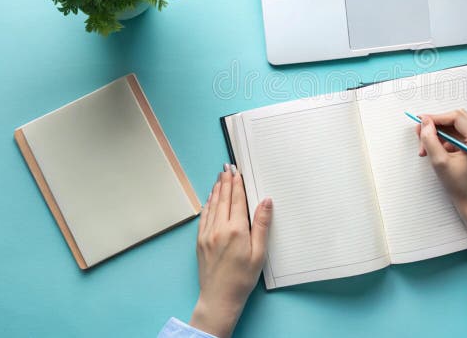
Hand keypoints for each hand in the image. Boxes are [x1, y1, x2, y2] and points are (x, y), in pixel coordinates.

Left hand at [189, 165, 272, 336]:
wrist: (219, 298)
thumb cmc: (242, 278)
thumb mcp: (259, 253)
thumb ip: (262, 225)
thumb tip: (266, 201)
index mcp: (236, 230)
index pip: (237, 200)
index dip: (238, 184)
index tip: (237, 172)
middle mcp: (220, 229)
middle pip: (224, 199)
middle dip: (226, 182)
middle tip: (227, 168)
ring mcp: (207, 234)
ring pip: (212, 205)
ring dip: (217, 190)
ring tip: (219, 177)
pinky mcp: (200, 241)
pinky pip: (204, 217)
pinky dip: (208, 204)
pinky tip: (210, 199)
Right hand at [416, 109, 466, 277]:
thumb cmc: (461, 186)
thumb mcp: (440, 163)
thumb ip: (430, 140)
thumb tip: (425, 123)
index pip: (456, 118)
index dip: (436, 117)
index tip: (421, 121)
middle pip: (456, 118)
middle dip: (436, 124)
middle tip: (421, 132)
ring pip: (454, 125)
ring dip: (438, 133)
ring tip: (425, 146)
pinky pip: (456, 133)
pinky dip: (443, 138)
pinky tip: (434, 149)